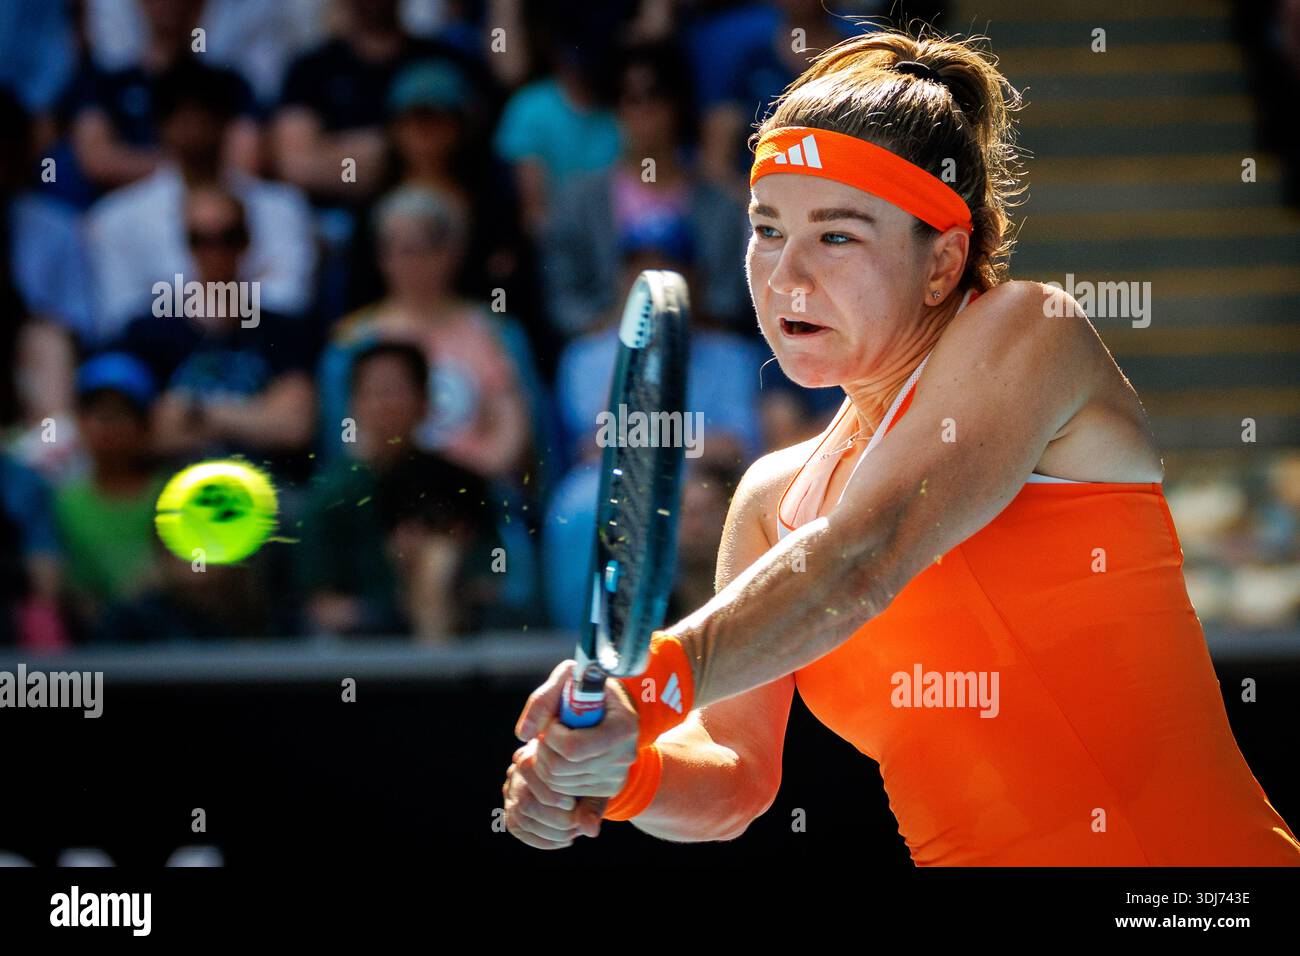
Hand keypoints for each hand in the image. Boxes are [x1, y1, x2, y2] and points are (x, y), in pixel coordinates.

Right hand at [501, 738, 601, 848]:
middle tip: (578, 825)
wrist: (580, 777)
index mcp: (535, 752)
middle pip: (525, 802)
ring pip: (521, 818)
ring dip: (551, 833)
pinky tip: (564, 840)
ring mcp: (511, 790)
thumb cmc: (589, 777)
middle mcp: (517, 770)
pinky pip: (519, 829)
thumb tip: (591, 831)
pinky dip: (543, 840)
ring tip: (574, 832)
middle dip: (554, 820)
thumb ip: (592, 806)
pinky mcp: (510, 809)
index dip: (550, 795)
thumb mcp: (595, 786)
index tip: (572, 804)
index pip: (530, 775)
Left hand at [514, 660, 640, 800]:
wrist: (612, 705)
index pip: (572, 748)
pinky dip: (554, 776)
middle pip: (561, 768)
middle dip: (544, 749)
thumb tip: (524, 734)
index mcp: (622, 726)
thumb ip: (542, 701)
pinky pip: (567, 793)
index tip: (554, 720)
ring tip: (554, 743)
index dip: (552, 735)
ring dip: (545, 763)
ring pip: (559, 784)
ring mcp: (617, 776)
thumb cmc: (588, 688)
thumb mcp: (568, 678)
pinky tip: (559, 756)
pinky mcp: (609, 789)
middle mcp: (624, 755)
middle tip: (548, 733)